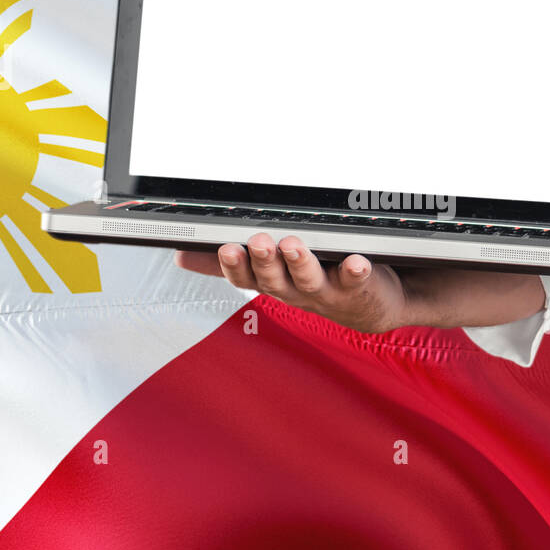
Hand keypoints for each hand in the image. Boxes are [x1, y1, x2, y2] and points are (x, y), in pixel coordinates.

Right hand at [175, 233, 407, 332]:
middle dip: (264, 260)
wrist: (370, 308)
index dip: (234, 265)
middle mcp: (294, 290)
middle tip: (259, 241)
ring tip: (294, 245)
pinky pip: (356, 279)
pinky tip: (357, 260)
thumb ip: (231, 264)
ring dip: (301, 262)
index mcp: (271, 282)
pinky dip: (356, 271)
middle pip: (274, 278)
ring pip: (309, 278)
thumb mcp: (269, 274)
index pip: (244, 277)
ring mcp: (326, 292)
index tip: (225, 247)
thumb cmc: (316, 281)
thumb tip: (179, 256)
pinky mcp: (358, 287)